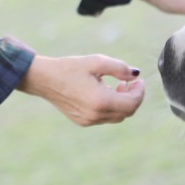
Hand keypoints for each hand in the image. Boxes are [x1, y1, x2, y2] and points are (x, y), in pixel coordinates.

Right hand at [18, 54, 144, 126]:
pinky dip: (111, 107)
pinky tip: (103, 92)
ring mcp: (89, 121)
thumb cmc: (70, 68)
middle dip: (133, 97)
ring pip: (117, 117)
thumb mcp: (96, 62)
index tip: (138, 80)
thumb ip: (120, 68)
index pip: (132, 103)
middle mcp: (96, 115)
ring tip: (116, 86)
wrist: (44, 79)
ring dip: (122, 103)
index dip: (140, 92)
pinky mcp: (82, 122)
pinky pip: (105, 118)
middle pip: (127, 112)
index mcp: (101, 101)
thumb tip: (135, 75)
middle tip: (129, 82)